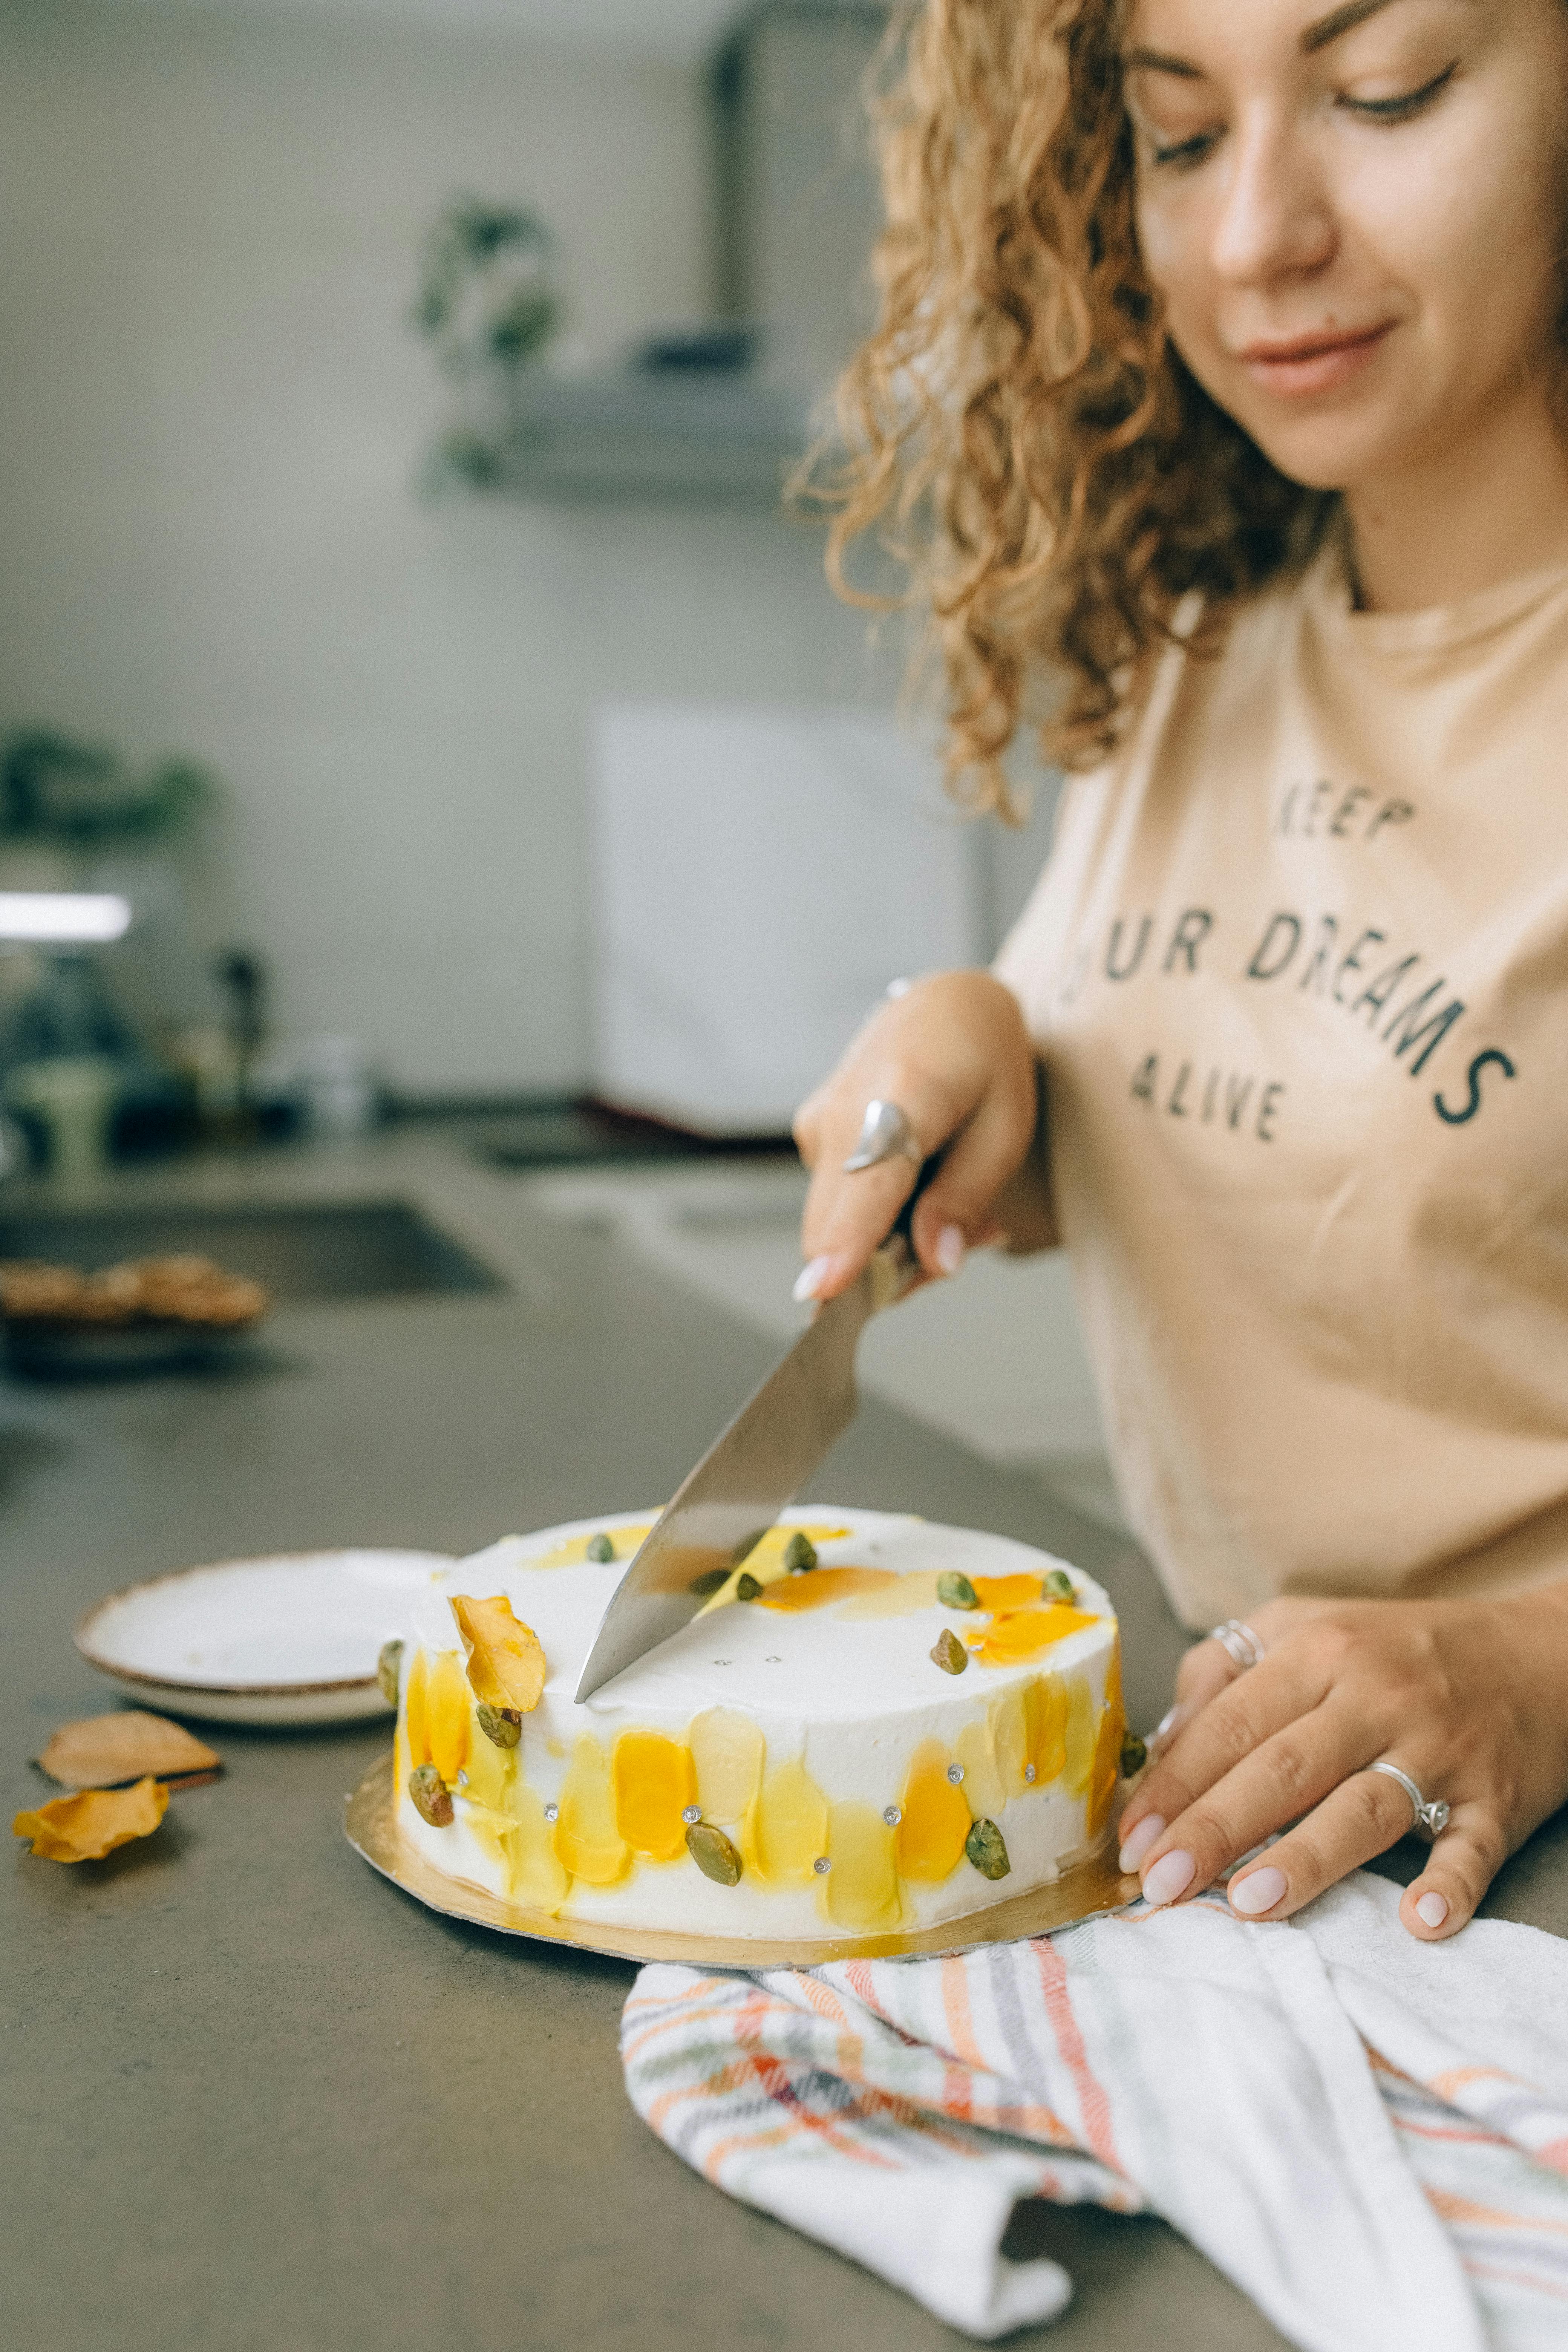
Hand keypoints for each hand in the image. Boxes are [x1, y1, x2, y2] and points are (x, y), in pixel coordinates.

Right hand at [791, 970, 1049, 1300]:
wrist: (941, 1004)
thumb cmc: (982, 1061)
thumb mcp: (1005, 1127)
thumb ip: (966, 1197)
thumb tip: (935, 1261)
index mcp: (903, 1093)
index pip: (867, 1180)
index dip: (846, 1242)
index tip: (822, 1291)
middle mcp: (844, 1109)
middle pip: (842, 1224)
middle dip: (895, 1266)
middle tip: (964, 1239)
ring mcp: (818, 1123)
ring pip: (838, 1226)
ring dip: (891, 1242)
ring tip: (950, 1204)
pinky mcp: (812, 1136)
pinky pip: (837, 1207)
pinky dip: (877, 1218)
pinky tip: (919, 1187)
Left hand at [1116, 1587, 1567, 1938]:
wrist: (1542, 1656)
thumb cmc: (1398, 1652)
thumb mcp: (1306, 1630)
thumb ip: (1225, 1674)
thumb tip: (1160, 1744)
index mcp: (1320, 1651)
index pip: (1232, 1721)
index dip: (1175, 1781)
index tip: (1128, 1837)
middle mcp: (1377, 1696)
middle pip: (1283, 1766)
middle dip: (1213, 1827)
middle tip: (1160, 1885)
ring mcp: (1440, 1749)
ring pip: (1364, 1806)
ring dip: (1306, 1858)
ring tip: (1249, 1904)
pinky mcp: (1498, 1798)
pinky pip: (1472, 1845)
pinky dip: (1450, 1884)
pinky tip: (1420, 1920)